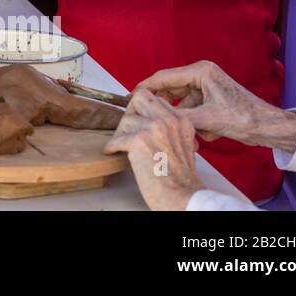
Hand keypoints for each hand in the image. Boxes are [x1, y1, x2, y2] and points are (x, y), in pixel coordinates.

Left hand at [104, 89, 204, 209]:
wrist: (183, 196)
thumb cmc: (181, 178)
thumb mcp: (183, 145)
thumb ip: (169, 129)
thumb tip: (146, 120)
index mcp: (181, 121)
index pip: (155, 99)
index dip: (143, 111)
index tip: (137, 119)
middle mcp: (169, 121)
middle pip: (140, 99)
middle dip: (131, 113)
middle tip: (128, 129)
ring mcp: (155, 129)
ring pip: (126, 119)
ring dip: (121, 134)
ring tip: (124, 146)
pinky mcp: (140, 141)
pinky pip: (116, 138)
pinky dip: (112, 146)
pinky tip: (113, 151)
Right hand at [134, 60, 295, 149]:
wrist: (269, 127)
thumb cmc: (244, 118)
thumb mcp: (207, 120)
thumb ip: (178, 116)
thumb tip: (154, 117)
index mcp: (200, 71)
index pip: (164, 77)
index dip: (145, 87)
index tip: (130, 97)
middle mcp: (202, 74)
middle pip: (171, 88)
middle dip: (165, 106)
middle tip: (148, 117)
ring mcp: (206, 85)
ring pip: (182, 101)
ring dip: (183, 117)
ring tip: (185, 131)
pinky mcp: (211, 97)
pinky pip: (192, 107)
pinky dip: (194, 120)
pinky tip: (204, 133)